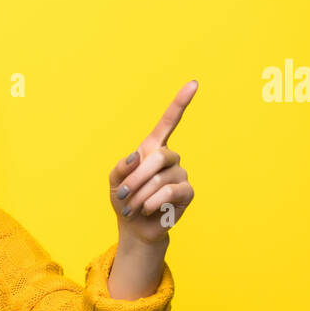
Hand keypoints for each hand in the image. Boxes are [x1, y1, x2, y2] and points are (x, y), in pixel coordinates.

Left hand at [110, 79, 196, 243]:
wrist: (134, 226)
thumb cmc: (124, 200)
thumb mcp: (115, 182)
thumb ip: (121, 167)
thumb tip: (137, 156)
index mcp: (152, 148)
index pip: (168, 122)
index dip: (180, 103)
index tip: (194, 84)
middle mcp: (170, 157)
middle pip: (158, 156)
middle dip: (136, 178)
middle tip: (123, 195)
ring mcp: (180, 174)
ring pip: (161, 178)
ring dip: (140, 194)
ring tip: (133, 207)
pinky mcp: (187, 192)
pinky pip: (170, 191)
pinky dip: (152, 202)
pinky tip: (146, 209)